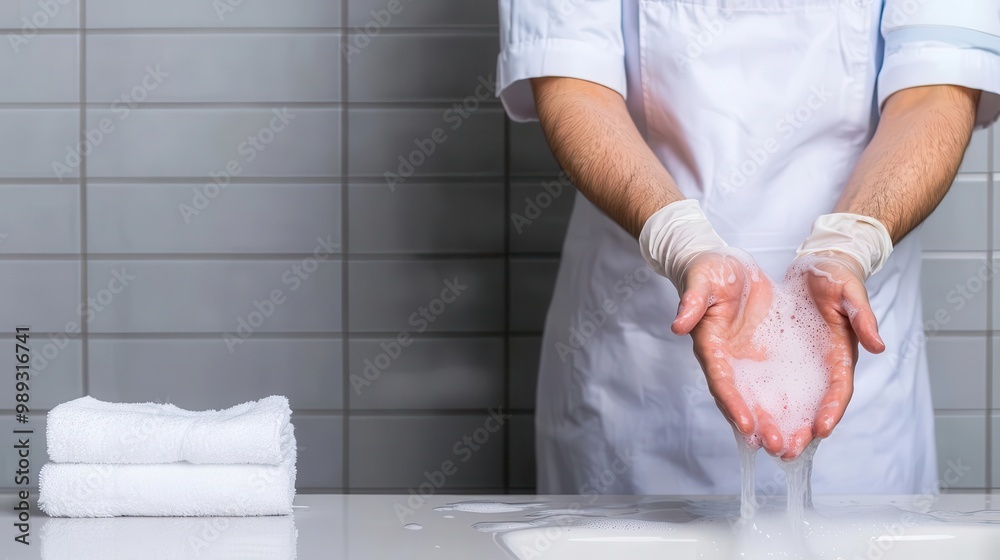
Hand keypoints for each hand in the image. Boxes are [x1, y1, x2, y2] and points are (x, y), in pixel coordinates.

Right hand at [671, 248, 775, 448]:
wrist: (722, 264)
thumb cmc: (709, 270)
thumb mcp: (702, 281)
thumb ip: (692, 302)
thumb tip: (677, 325)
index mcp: (711, 345)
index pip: (720, 380)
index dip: (733, 403)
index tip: (747, 425)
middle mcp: (727, 360)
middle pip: (740, 400)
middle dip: (758, 425)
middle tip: (777, 446)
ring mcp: (744, 360)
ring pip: (757, 399)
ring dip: (772, 423)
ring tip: (790, 448)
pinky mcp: (760, 354)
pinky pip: (773, 384)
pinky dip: (784, 405)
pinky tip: (801, 424)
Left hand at [776, 251, 884, 459]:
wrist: (818, 264)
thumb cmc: (836, 276)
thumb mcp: (849, 291)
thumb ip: (863, 317)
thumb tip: (880, 345)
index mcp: (841, 352)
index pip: (839, 388)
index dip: (831, 410)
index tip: (820, 429)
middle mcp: (821, 365)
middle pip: (813, 405)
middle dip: (801, 429)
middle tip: (785, 450)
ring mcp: (801, 363)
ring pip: (790, 401)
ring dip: (780, 424)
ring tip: (766, 446)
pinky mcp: (781, 356)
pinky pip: (770, 384)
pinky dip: (762, 403)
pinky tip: (750, 421)